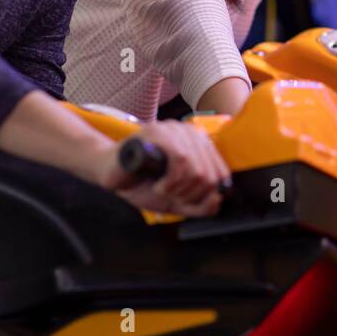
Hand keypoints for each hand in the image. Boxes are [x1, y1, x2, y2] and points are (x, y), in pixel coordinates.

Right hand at [100, 120, 230, 216]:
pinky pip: (180, 159)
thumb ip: (202, 205)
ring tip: (164, 190)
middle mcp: (191, 133)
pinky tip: (160, 186)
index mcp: (200, 146)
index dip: (206, 196)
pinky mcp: (158, 132)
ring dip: (180, 190)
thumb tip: (219, 198)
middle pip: (210, 175)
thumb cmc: (144, 184)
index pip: (222, 175)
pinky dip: (171, 182)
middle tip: (172, 196)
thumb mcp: (179, 201)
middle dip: (191, 195)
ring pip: (197, 168)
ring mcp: (174, 130)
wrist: (114, 175)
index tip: (186, 200)